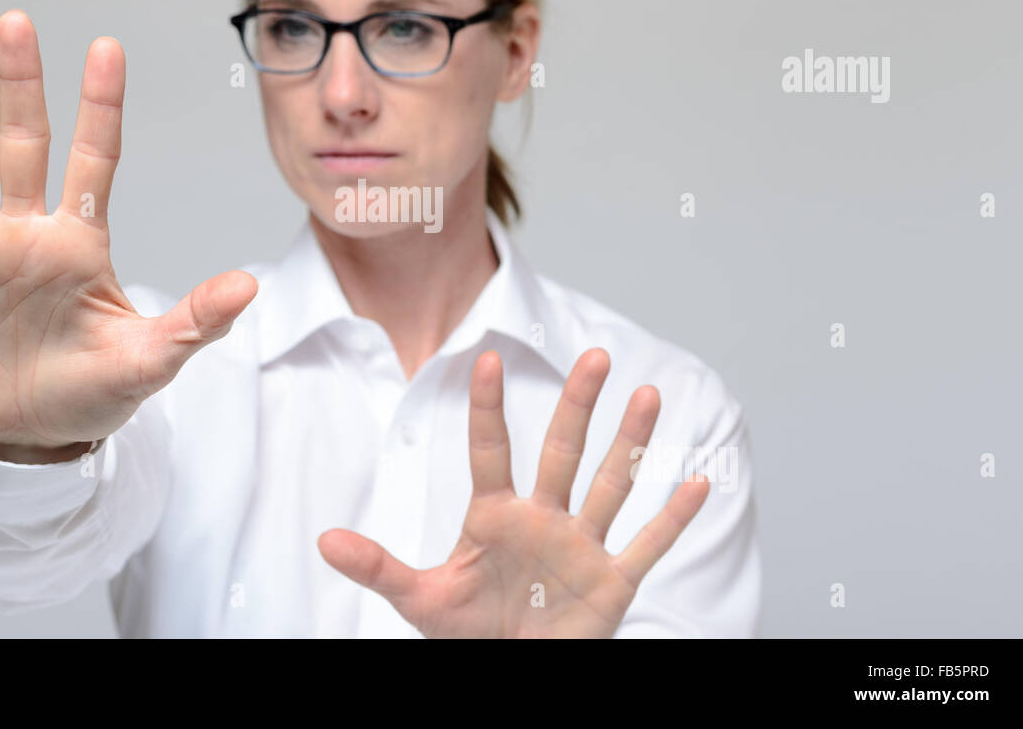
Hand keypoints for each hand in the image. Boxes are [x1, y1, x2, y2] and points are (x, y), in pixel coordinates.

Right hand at [0, 10, 256, 456]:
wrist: (31, 435)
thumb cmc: (93, 392)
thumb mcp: (150, 359)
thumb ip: (195, 321)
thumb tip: (247, 287)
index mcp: (81, 242)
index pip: (94, 158)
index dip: (100, 105)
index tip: (107, 48)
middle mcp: (27, 232)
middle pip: (24, 144)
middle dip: (20, 84)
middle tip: (15, 22)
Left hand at [318, 348, 709, 636]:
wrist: (513, 667)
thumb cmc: (470, 631)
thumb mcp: (419, 599)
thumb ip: (377, 567)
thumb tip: (323, 541)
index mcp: (496, 516)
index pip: (491, 451)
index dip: (488, 409)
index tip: (486, 358)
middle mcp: (544, 519)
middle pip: (562, 452)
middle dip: (578, 406)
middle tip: (594, 356)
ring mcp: (581, 547)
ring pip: (610, 485)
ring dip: (630, 443)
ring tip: (648, 395)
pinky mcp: (610, 583)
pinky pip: (646, 546)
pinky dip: (672, 518)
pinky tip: (698, 482)